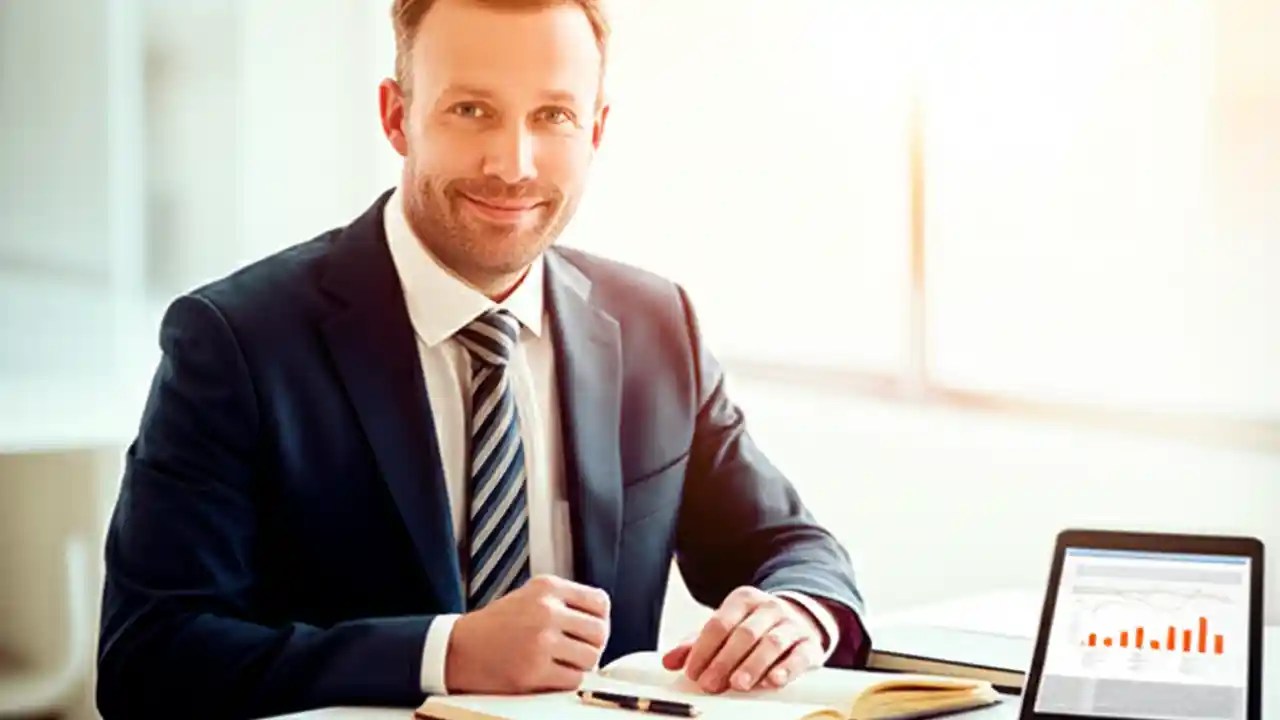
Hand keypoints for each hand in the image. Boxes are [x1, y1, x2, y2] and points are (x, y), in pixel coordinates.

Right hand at [445, 574, 610, 693]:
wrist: (457, 648)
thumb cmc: (496, 625)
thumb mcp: (529, 596)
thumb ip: (564, 601)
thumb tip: (601, 620)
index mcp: (547, 587)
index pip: (600, 602)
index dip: (600, 620)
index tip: (589, 630)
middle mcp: (546, 610)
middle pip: (600, 632)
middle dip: (593, 645)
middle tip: (578, 651)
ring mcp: (540, 641)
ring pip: (590, 658)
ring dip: (580, 665)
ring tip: (563, 663)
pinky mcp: (533, 671)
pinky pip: (574, 680)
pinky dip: (567, 681)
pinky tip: (550, 674)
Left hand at [661, 587, 824, 693]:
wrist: (801, 621)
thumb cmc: (754, 629)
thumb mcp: (726, 629)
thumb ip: (696, 645)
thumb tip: (668, 661)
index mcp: (743, 600)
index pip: (719, 623)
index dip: (704, 649)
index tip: (693, 671)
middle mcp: (768, 608)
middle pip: (744, 634)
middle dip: (724, 660)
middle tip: (710, 684)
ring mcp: (791, 625)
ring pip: (771, 643)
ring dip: (753, 665)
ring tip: (738, 684)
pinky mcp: (810, 645)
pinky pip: (799, 656)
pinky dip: (786, 669)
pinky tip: (773, 680)